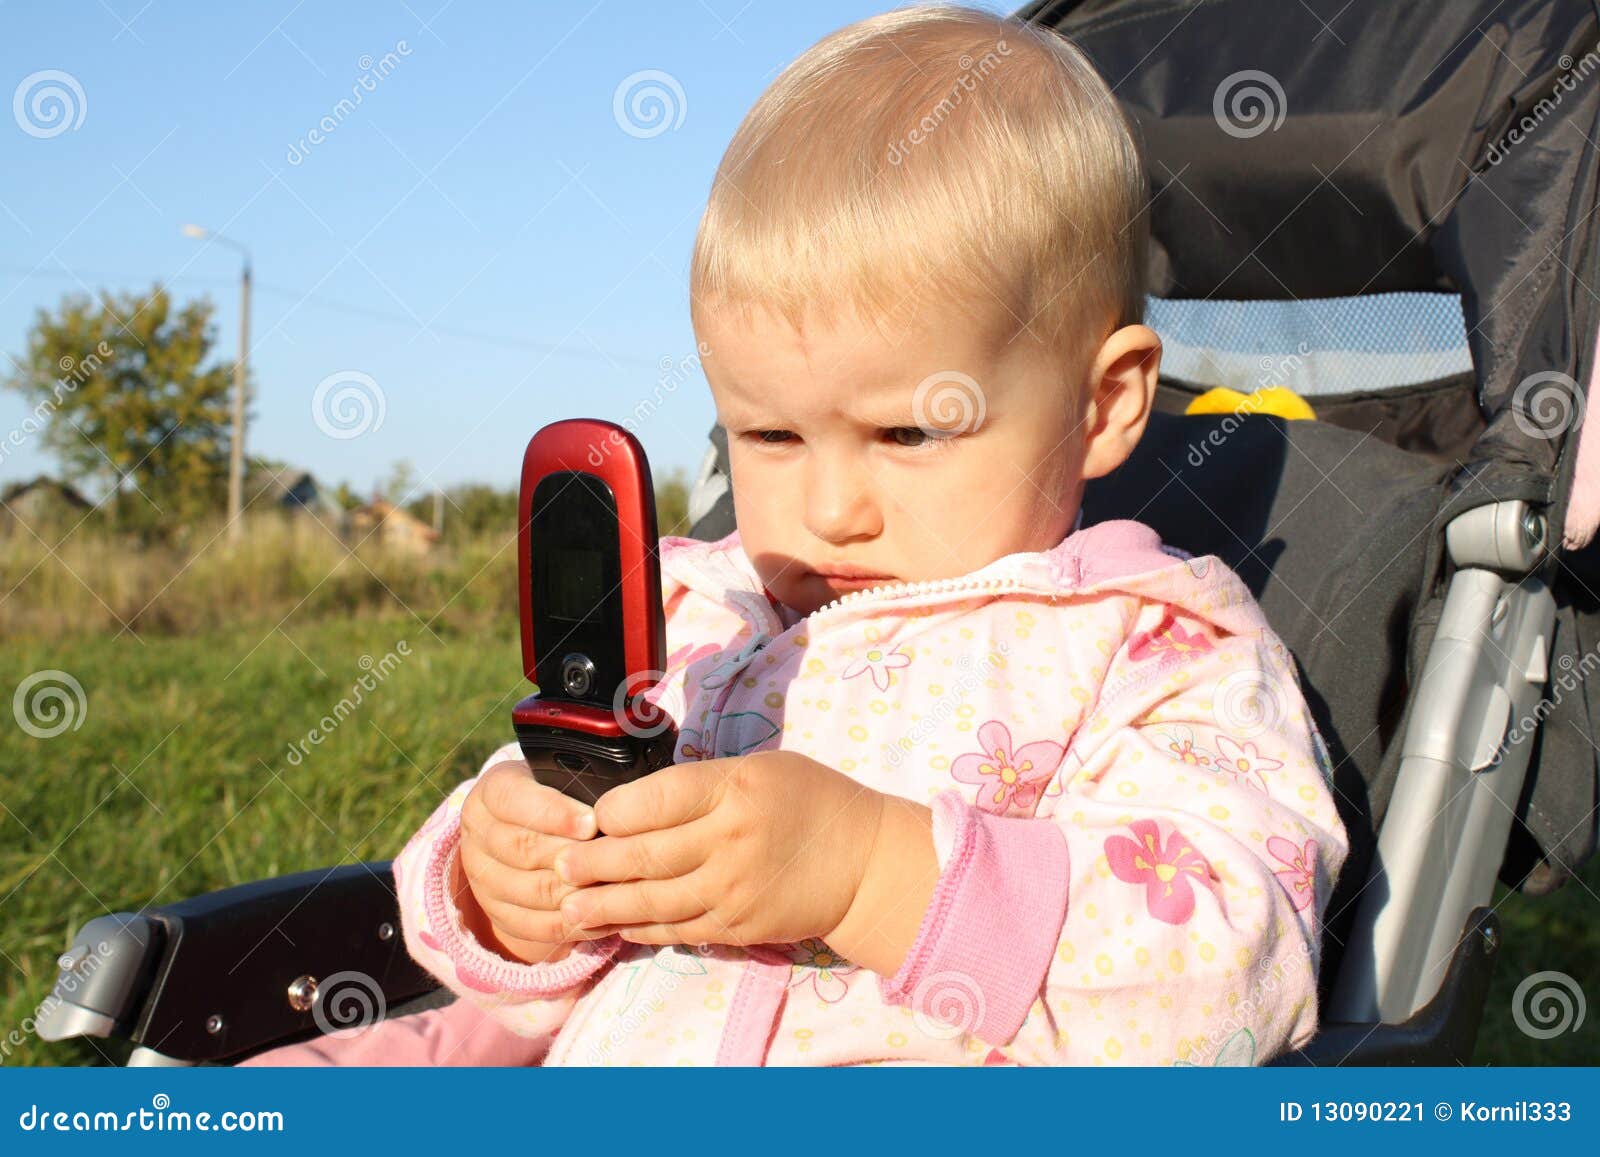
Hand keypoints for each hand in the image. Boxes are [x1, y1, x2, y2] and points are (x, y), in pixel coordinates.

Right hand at [455, 760, 609, 964]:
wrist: (525, 831)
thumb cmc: (556, 797)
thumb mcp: (560, 779)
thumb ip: (578, 785)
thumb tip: (613, 803)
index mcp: (490, 793)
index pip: (512, 799)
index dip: (553, 813)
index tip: (591, 823)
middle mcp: (478, 835)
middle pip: (522, 849)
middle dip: (571, 855)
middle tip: (611, 859)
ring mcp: (483, 878)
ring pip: (531, 891)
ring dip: (576, 892)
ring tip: (614, 888)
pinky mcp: (497, 913)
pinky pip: (535, 926)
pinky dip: (573, 924)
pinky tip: (604, 915)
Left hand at [551, 751, 884, 949]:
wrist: (865, 862)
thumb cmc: (812, 801)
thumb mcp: (761, 769)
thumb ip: (702, 784)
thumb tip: (636, 801)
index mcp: (735, 790)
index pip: (656, 801)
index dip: (613, 813)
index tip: (590, 817)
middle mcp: (731, 841)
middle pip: (645, 855)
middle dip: (593, 864)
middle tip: (557, 866)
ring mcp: (733, 891)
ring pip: (653, 901)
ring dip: (604, 905)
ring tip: (568, 905)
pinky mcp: (737, 927)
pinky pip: (677, 929)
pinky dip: (641, 927)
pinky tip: (614, 924)